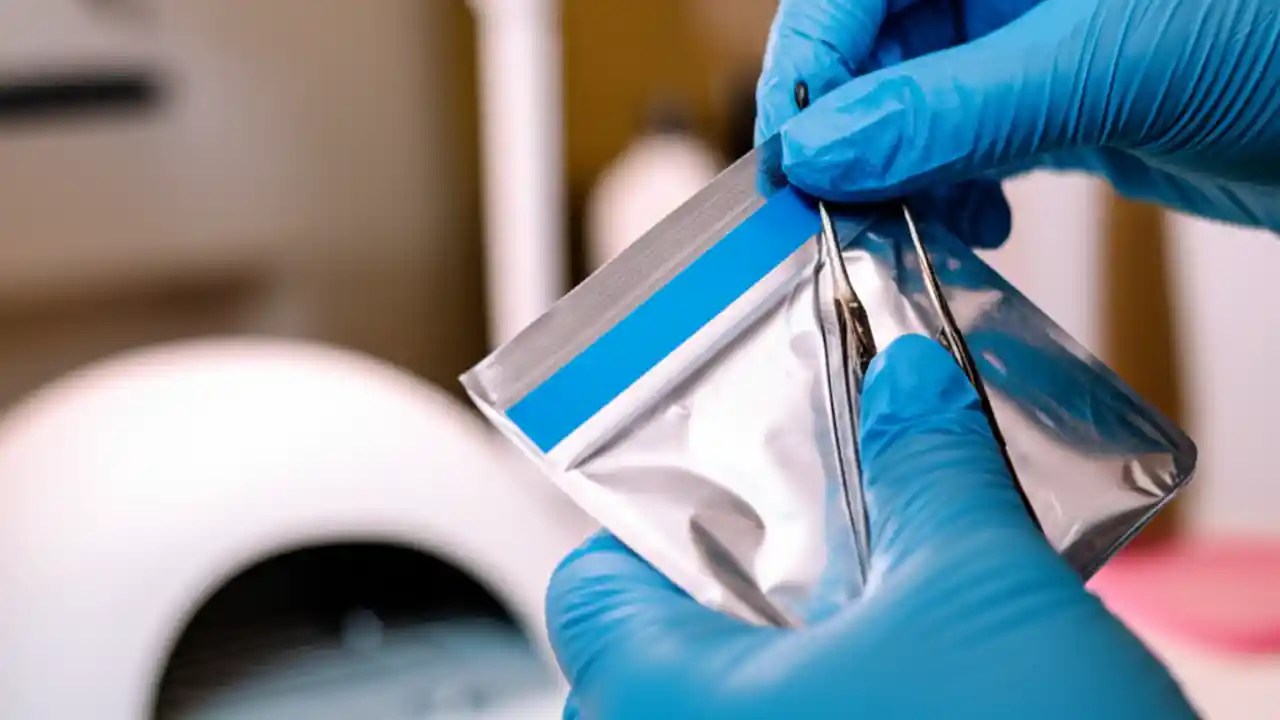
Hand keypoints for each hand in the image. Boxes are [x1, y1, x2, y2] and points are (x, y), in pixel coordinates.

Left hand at [545, 335, 1194, 718]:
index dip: (645, 526)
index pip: (589, 591)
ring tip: (877, 605)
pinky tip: (914, 685)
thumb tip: (905, 381)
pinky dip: (831, 710)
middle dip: (733, 590)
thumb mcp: (979, 588)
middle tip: (810, 543)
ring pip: (727, 713)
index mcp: (670, 705)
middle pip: (653, 656)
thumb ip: (927, 468)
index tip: (713, 494)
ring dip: (789, 656)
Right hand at [756, 0, 1279, 235]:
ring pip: (910, 103)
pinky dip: (950, 190)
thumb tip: (824, 148)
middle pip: (873, 45)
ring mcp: (1026, 39)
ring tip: (906, 221)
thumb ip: (949, 109)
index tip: (792, 152)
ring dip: (898, 172)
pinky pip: (962, 144)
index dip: (811, 62)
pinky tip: (974, 220)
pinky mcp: (1051, 100)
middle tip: (837, 204)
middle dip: (851, 129)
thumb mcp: (1100, 67)